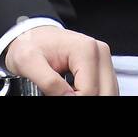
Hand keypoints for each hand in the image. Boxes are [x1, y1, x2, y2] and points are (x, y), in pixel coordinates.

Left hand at [4, 26, 118, 95]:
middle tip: (61, 94)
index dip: (72, 101)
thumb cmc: (31, 44)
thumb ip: (49, 82)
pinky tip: (75, 93)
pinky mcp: (103, 68)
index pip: (89, 91)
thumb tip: (68, 98)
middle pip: (104, 93)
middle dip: (83, 100)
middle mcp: (100, 53)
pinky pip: (105, 90)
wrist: (34, 35)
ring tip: (66, 92)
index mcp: (86, 50)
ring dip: (90, 98)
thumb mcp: (29, 62)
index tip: (53, 96)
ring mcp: (104, 60)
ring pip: (108, 93)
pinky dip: (92, 95)